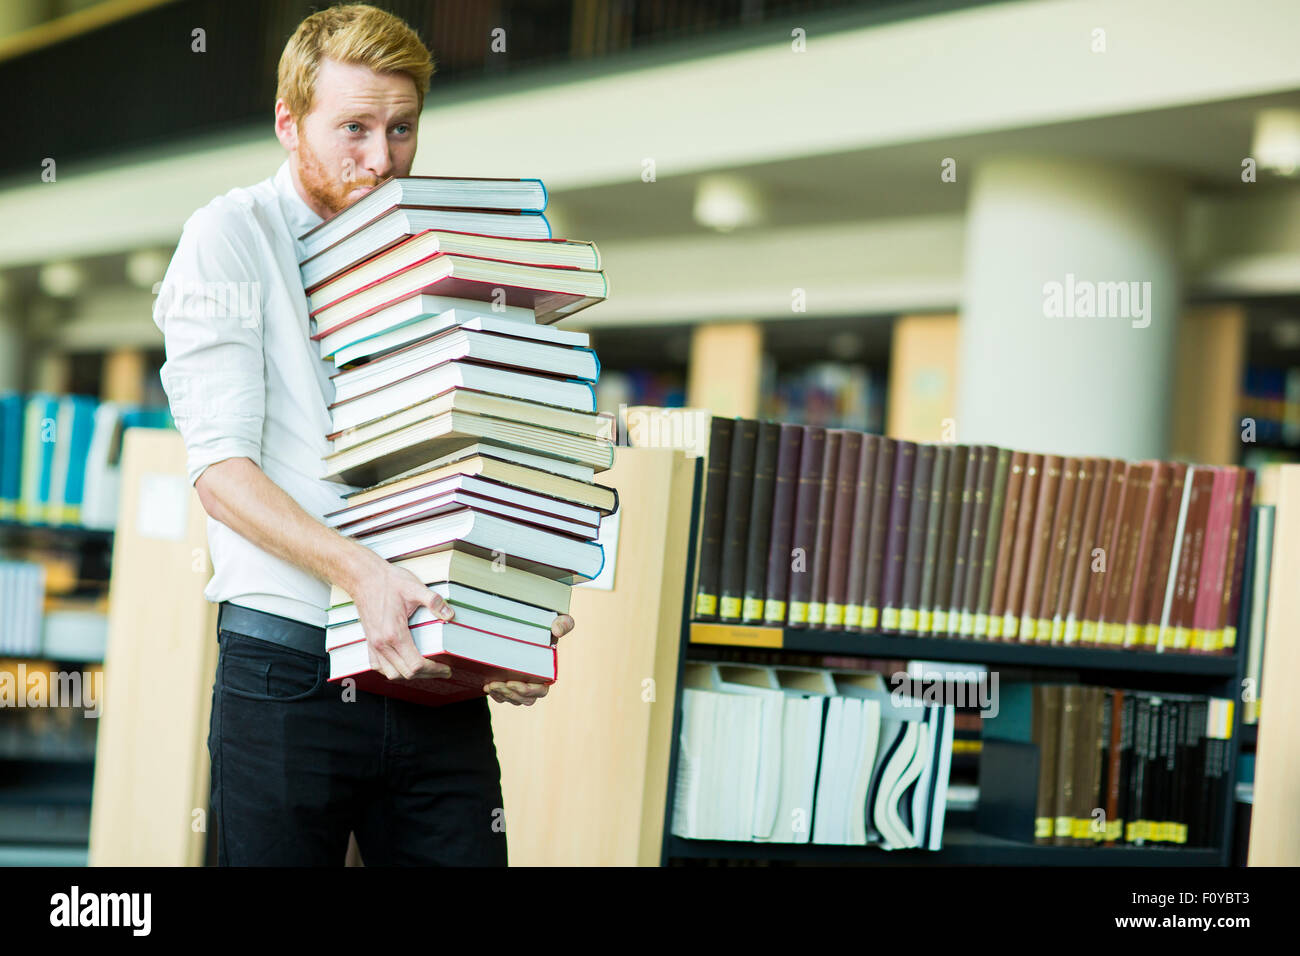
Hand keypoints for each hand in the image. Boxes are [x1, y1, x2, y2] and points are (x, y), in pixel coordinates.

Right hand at [350, 554, 454, 684]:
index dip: (434, 669)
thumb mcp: (415, 588)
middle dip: (427, 674)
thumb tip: (449, 614)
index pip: (416, 664)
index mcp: (394, 634)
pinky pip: (379, 666)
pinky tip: (402, 663)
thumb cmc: (387, 582)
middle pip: (405, 673)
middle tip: (442, 670)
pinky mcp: (369, 642)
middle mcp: (381, 643)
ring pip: (391, 674)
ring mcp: (374, 644)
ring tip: (425, 669)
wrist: (363, 578)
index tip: (445, 668)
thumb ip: (433, 602)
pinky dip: (392, 670)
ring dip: (409, 675)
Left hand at [485, 613, 572, 704]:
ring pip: (515, 699)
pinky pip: (505, 697)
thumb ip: (564, 623)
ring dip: (502, 695)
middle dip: (511, 694)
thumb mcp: (558, 622)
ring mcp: (524, 685)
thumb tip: (557, 630)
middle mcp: (537, 683)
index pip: (541, 690)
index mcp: (548, 673)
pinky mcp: (513, 685)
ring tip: (491, 685)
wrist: (528, 627)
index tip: (511, 682)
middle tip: (496, 684)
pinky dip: (497, 694)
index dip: (527, 690)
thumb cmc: (547, 627)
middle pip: (527, 699)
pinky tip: (488, 686)